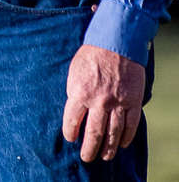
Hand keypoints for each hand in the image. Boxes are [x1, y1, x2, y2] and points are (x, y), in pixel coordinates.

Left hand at [62, 43, 144, 162]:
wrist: (116, 44)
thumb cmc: (90, 57)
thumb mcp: (73, 73)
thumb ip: (74, 93)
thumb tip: (75, 111)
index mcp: (80, 92)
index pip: (72, 120)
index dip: (70, 132)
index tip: (71, 139)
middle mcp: (99, 101)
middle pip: (93, 132)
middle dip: (89, 148)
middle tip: (87, 158)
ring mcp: (117, 103)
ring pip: (113, 132)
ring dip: (108, 147)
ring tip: (105, 156)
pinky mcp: (132, 101)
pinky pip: (131, 124)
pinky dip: (126, 137)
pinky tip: (122, 144)